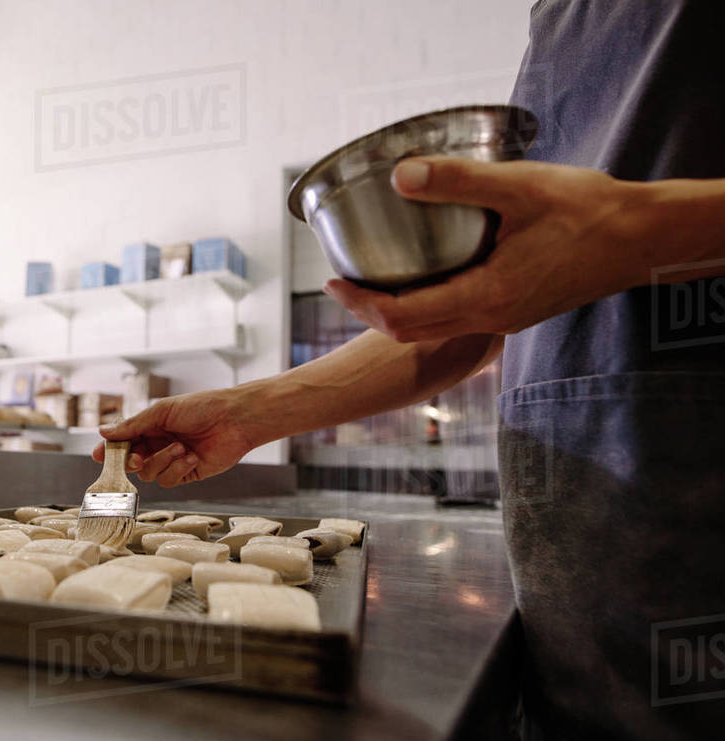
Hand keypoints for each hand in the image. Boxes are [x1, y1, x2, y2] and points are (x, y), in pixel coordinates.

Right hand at [92, 390, 256, 487]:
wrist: (234, 420)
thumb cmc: (201, 407)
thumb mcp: (162, 411)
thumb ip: (133, 425)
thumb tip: (103, 432)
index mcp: (150, 427)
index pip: (123, 442)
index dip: (110, 450)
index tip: (98, 456)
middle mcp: (158, 445)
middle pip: (131, 462)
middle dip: (131, 462)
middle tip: (136, 459)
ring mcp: (171, 461)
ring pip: (149, 474)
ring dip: (162, 461)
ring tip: (180, 447)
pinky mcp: (186, 474)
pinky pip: (168, 480)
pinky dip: (177, 469)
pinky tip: (191, 457)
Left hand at [323, 156, 651, 341]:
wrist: (641, 238)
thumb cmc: (587, 210)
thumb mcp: (520, 187)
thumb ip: (459, 182)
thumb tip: (400, 175)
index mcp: (486, 297)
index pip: (403, 319)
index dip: (361, 304)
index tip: (333, 281)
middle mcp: (491, 319)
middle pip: (409, 332)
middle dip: (369, 312)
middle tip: (342, 282)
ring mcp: (503, 320)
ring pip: (432, 329)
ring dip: (395, 311)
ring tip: (371, 279)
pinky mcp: (514, 311)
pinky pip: (456, 319)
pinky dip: (426, 305)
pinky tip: (422, 275)